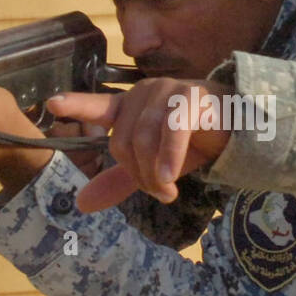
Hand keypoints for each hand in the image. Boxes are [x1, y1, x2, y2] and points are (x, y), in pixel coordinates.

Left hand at [47, 78, 232, 210]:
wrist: (243, 134)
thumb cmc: (196, 144)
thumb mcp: (155, 168)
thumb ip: (120, 182)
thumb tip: (81, 204)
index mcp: (132, 106)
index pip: (99, 105)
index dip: (76, 105)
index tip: (52, 105)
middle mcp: (145, 93)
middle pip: (122, 141)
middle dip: (137, 175)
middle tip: (160, 193)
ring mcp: (168, 91)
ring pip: (143, 139)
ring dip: (154, 174)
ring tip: (169, 192)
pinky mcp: (191, 97)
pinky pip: (170, 130)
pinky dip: (168, 158)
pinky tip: (171, 179)